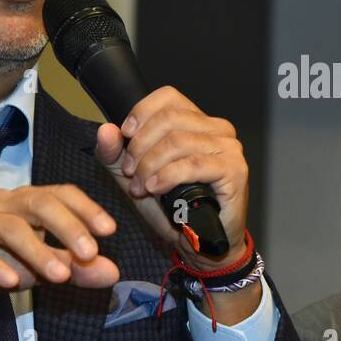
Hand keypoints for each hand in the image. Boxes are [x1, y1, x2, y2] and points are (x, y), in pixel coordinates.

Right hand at [0, 184, 118, 330]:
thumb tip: (113, 273)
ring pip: (11, 227)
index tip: (110, 230)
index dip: (86, 209)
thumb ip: (74, 268)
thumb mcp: (38, 268)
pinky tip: (13, 283)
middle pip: (40, 203)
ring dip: (38, 251)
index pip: (61, 194)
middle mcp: (4, 201)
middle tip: (90, 252)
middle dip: (69, 226)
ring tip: (60, 276)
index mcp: (28, 201)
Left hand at [94, 86, 249, 269]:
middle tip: (129, 172)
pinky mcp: (234, 170)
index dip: (142, 112)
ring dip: (151, 164)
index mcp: (198, 122)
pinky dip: (168, 175)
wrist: (200, 244)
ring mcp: (229, 148)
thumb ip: (115, 153)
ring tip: (140, 186)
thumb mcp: (135, 177)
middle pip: (170, 118)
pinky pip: (194, 164)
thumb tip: (106, 130)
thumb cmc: (173, 208)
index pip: (169, 97)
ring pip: (179, 141)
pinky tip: (155, 188)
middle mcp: (218, 128)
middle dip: (141, 146)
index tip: (126, 136)